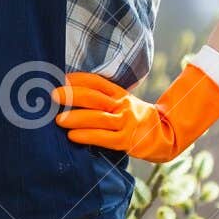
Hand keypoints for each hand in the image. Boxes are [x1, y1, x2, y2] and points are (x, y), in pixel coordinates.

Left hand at [51, 64, 218, 162]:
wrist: (164, 135)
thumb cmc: (135, 120)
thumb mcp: (123, 104)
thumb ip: (103, 100)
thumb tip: (71, 96)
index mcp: (120, 94)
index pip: (97, 82)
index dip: (78, 79)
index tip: (61, 78)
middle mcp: (123, 105)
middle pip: (94, 97)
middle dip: (71, 95)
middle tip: (53, 95)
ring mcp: (125, 123)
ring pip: (98, 118)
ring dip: (76, 118)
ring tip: (58, 120)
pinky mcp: (126, 140)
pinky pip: (103, 138)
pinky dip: (86, 136)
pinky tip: (72, 136)